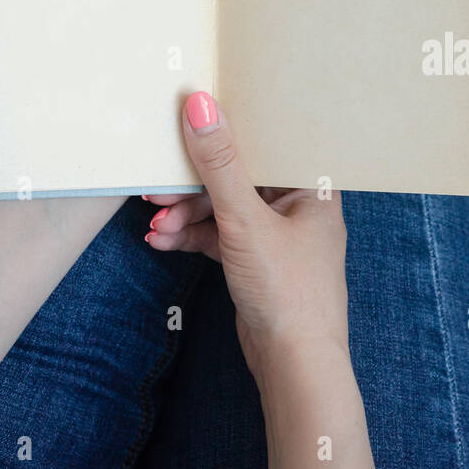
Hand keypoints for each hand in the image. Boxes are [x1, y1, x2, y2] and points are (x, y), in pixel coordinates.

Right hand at [144, 92, 349, 377]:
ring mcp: (277, 235)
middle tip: (155, 190)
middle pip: (238, 177)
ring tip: (155, 226)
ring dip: (186, 215)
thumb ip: (219, 164)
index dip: (226, 134)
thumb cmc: (289, 290)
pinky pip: (219, 236)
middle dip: (193, 185)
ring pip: (223, 209)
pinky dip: (191, 236)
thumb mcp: (245, 220)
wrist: (293, 363)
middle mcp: (299, 206)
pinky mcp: (257, 261)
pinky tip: (161, 241)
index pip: (267, 143)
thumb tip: (202, 105)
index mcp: (313, 186)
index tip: (184, 125)